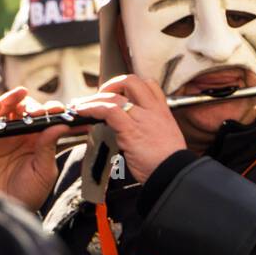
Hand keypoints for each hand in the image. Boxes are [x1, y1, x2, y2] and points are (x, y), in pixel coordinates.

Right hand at [0, 88, 73, 209]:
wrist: (6, 210)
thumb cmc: (28, 193)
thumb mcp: (44, 171)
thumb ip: (49, 147)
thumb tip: (60, 125)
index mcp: (36, 141)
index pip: (44, 120)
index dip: (52, 112)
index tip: (62, 110)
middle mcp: (17, 137)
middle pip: (23, 112)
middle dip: (33, 106)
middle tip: (41, 110)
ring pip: (3, 112)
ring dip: (11, 100)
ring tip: (20, 94)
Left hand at [72, 75, 186, 183]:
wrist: (174, 174)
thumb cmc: (168, 163)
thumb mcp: (165, 138)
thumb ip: (149, 129)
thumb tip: (129, 131)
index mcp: (162, 111)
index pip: (149, 84)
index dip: (130, 85)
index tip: (118, 94)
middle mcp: (153, 110)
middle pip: (131, 81)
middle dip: (111, 85)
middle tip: (99, 97)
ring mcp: (142, 118)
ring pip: (114, 96)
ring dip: (93, 99)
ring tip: (81, 106)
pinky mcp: (130, 130)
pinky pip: (107, 111)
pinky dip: (91, 108)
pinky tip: (82, 112)